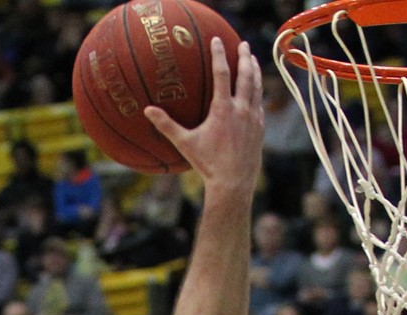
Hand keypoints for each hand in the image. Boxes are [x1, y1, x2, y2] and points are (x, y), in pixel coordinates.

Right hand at [144, 38, 263, 190]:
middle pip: (246, 76)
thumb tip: (147, 111)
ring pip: (257, 88)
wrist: (234, 182)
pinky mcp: (260, 128)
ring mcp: (254, 118)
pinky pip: (259, 104)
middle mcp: (241, 110)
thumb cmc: (207, 164)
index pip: (222, 74)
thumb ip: (167, 125)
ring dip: (255, 72)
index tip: (217, 41)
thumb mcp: (185, 143)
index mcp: (223, 109)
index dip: (219, 55)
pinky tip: (256, 90)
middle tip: (244, 44)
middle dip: (245, 57)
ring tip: (254, 60)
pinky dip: (258, 92)